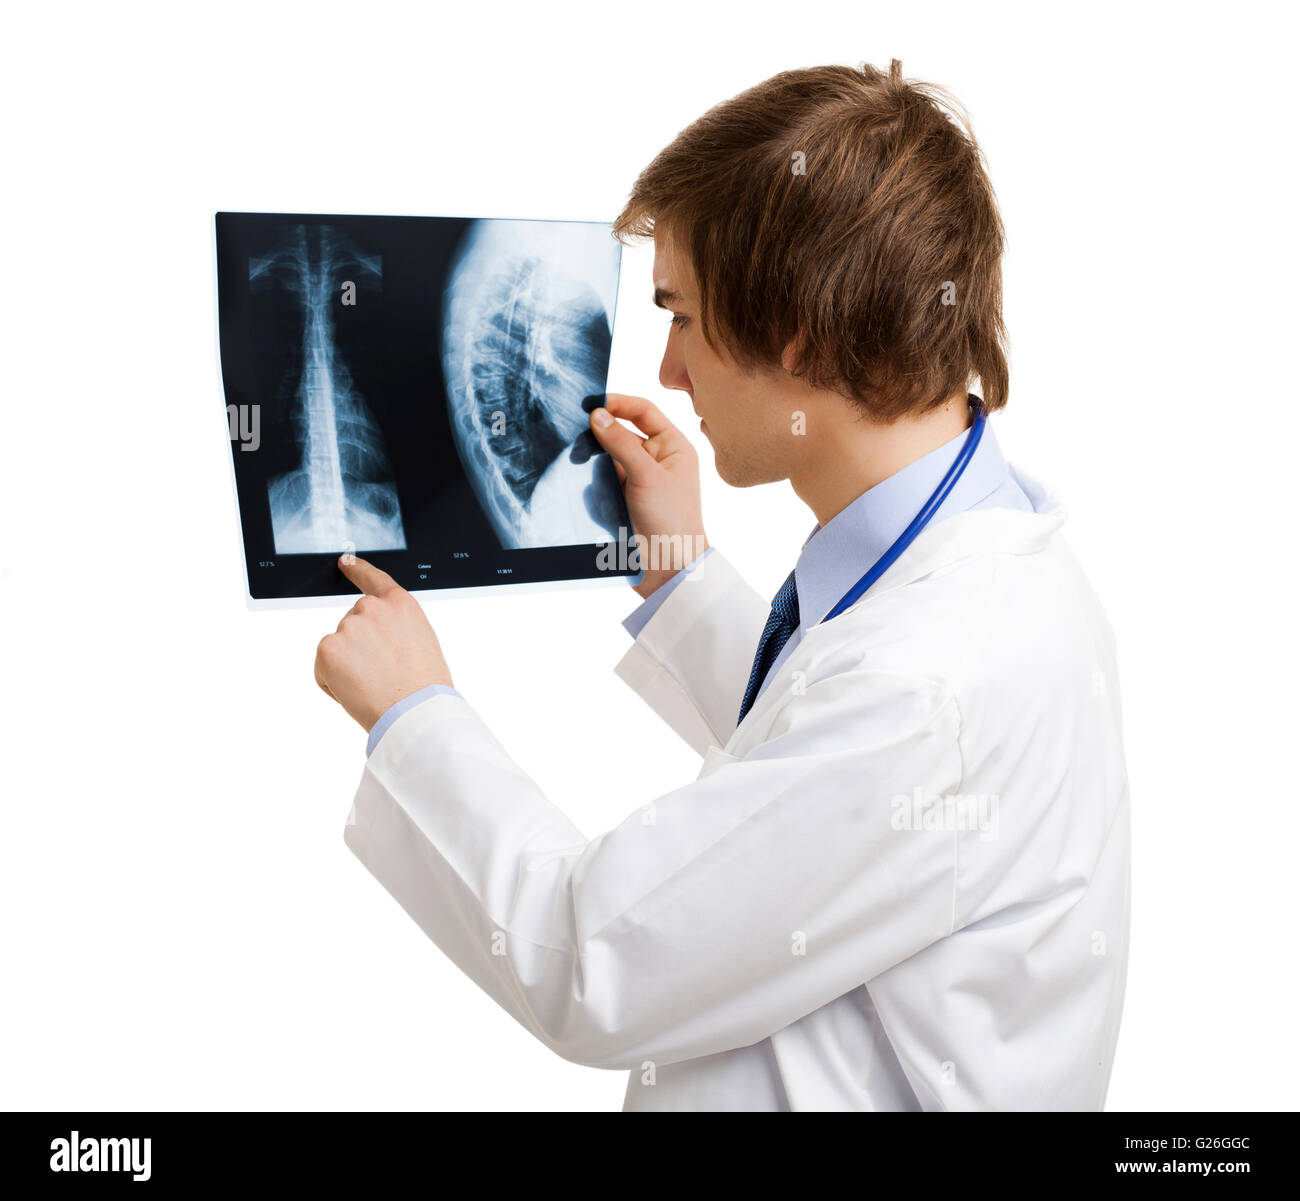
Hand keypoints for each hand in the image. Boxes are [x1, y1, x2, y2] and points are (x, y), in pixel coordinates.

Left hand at [314, 555, 452, 731]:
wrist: (415, 711)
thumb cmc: (424, 687)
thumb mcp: (421, 643)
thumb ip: (396, 628)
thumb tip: (374, 639)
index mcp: (400, 604)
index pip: (373, 578)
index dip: (357, 569)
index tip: (345, 561)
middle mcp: (372, 608)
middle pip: (352, 624)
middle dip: (359, 648)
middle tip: (382, 674)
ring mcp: (348, 626)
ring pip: (338, 649)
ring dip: (348, 668)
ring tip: (374, 686)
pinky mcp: (328, 647)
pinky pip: (322, 669)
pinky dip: (333, 684)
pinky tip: (356, 691)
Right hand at [589, 393, 708, 598]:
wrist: (667, 569)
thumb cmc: (671, 521)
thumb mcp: (647, 475)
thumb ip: (621, 443)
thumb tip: (597, 414)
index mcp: (672, 447)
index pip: (643, 410)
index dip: (619, 402)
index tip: (592, 402)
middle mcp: (654, 460)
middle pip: (620, 432)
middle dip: (600, 433)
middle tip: (576, 431)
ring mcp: (636, 480)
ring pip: (605, 457)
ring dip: (592, 460)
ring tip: (577, 462)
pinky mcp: (620, 499)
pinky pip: (598, 481)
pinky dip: (590, 482)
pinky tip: (586, 488)